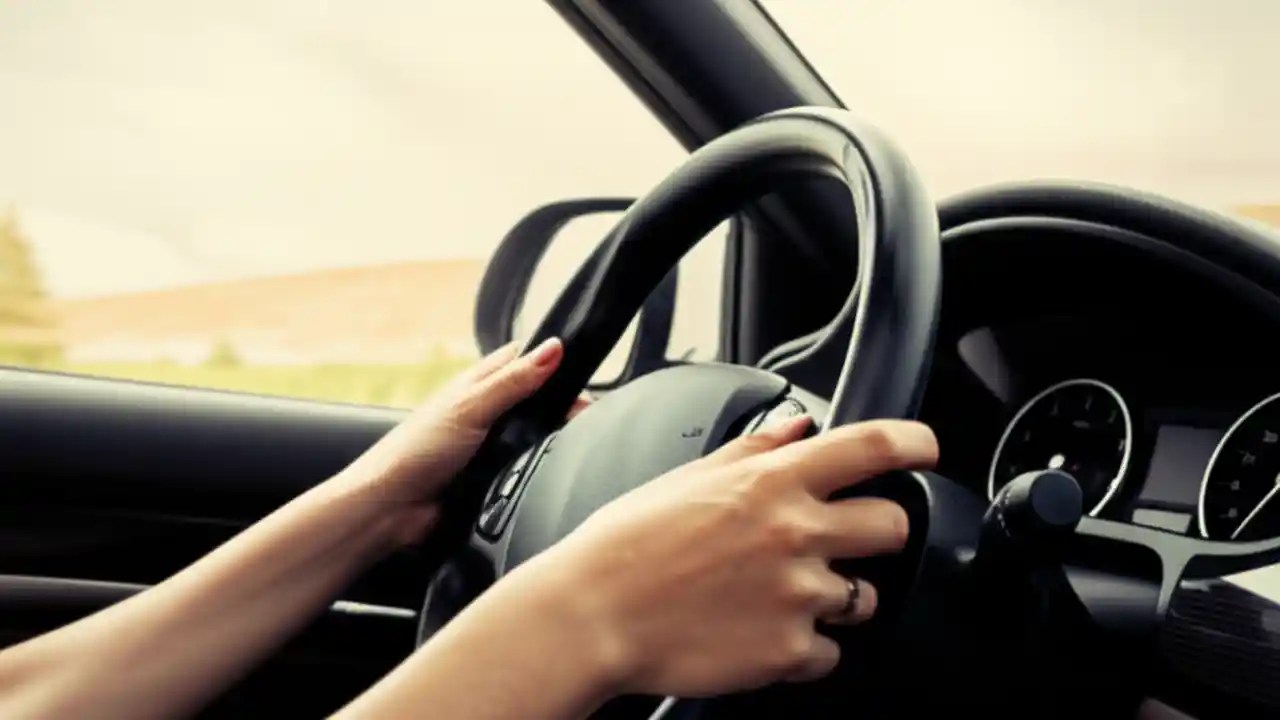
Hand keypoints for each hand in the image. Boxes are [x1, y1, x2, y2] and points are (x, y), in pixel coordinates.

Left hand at [334, 338, 584, 528]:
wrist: (391, 509)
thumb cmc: (414, 452)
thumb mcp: (471, 407)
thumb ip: (514, 381)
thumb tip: (553, 348)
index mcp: (478, 384)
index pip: (524, 358)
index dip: (552, 357)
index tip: (581, 366)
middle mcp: (486, 411)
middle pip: (537, 399)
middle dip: (558, 405)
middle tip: (580, 413)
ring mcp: (491, 445)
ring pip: (537, 435)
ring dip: (548, 439)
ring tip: (567, 440)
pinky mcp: (495, 477)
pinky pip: (528, 468)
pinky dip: (537, 469)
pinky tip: (546, 470)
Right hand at [527, 416, 937, 698]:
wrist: (592, 615)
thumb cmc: (626, 544)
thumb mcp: (687, 476)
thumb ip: (755, 450)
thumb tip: (798, 427)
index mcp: (772, 482)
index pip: (873, 448)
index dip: (915, 443)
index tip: (926, 450)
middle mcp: (796, 534)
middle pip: (895, 525)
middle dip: (876, 533)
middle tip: (840, 542)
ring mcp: (798, 596)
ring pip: (866, 597)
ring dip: (838, 597)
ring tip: (781, 596)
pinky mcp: (788, 651)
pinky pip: (830, 653)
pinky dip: (805, 649)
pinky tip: (760, 632)